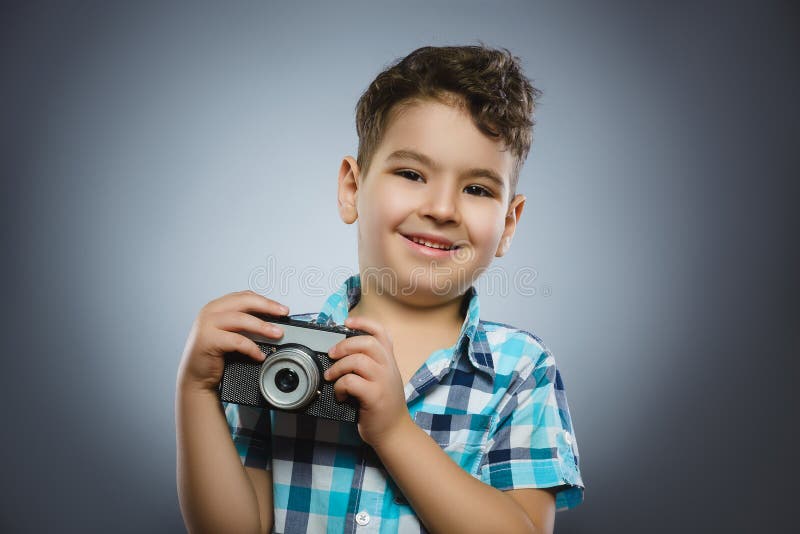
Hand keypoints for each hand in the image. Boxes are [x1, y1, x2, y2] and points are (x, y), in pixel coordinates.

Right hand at [177, 290, 289, 392]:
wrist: (195, 376)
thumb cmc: (213, 354)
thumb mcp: (228, 333)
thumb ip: (244, 324)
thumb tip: (272, 322)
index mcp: (216, 306)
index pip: (244, 296)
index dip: (265, 300)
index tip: (281, 308)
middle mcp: (210, 312)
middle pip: (244, 301)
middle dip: (267, 306)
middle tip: (283, 313)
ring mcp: (207, 325)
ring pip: (241, 319)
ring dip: (263, 326)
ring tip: (277, 334)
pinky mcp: (208, 340)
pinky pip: (236, 341)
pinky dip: (252, 347)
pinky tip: (260, 354)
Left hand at [324, 315, 411, 445]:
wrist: (394, 432)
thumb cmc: (383, 406)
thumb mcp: (383, 380)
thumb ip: (371, 365)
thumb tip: (342, 352)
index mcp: (389, 361)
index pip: (381, 332)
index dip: (363, 322)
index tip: (347, 322)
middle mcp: (388, 368)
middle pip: (367, 343)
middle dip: (344, 345)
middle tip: (332, 354)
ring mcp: (383, 382)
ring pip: (357, 361)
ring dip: (338, 367)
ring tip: (331, 377)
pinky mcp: (374, 397)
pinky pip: (351, 382)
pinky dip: (339, 386)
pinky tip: (339, 395)